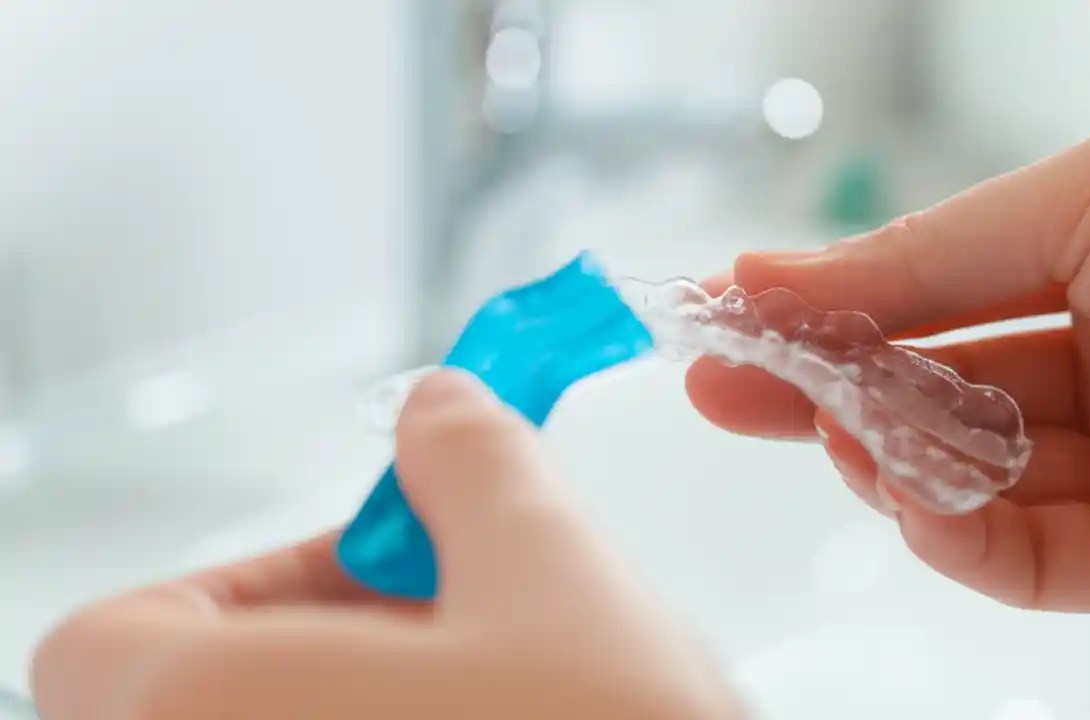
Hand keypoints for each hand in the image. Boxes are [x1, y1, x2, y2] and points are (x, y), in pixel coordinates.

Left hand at [32, 372, 742, 719]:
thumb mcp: (554, 571)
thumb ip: (474, 465)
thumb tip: (442, 410)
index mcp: (213, 710)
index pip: (119, 628)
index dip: (258, 572)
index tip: (386, 559)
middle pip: (231, 683)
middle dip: (365, 630)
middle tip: (484, 623)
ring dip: (411, 689)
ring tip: (533, 686)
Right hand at [687, 125, 1089, 611]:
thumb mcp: (1086, 202)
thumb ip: (927, 257)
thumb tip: (789, 278)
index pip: (928, 296)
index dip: (828, 305)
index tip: (733, 310)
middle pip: (927, 390)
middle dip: (819, 390)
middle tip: (722, 387)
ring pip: (962, 478)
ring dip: (886, 459)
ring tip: (841, 433)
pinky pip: (1020, 558)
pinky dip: (952, 536)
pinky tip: (912, 499)